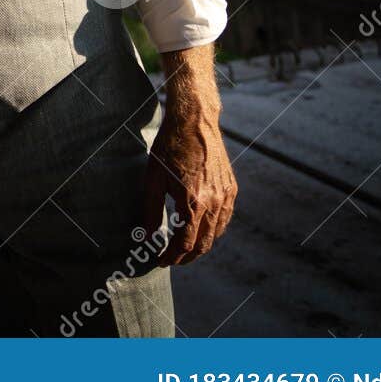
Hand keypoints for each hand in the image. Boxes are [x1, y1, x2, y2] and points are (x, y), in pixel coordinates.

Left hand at [143, 96, 237, 264]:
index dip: (172, 256)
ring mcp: (226, 195)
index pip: (185, 242)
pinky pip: (225, 218)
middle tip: (171, 259)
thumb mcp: (153, 179)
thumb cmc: (169, 147)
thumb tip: (149, 237)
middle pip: (204, 243)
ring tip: (183, 249)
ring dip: (201, 245)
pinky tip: (201, 230)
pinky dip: (214, 230)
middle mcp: (214, 202)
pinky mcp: (231, 188)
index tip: (161, 260)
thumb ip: (151, 211)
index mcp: (193, 201)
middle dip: (187, 256)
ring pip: (217, 233)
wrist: (195, 121)